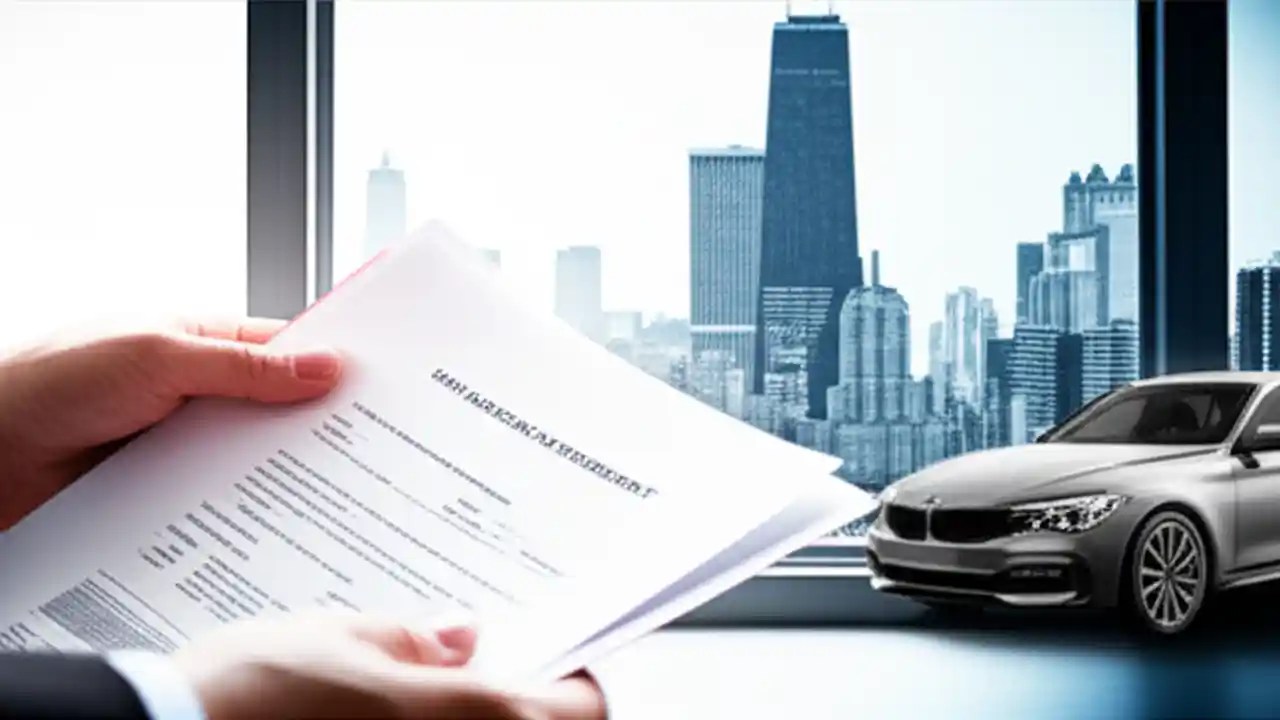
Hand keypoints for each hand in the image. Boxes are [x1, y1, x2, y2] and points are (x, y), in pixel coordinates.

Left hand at [0, 318, 342, 528]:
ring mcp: (183, 443)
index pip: (285, 348)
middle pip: (277, 408)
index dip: (332, 364)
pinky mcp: (168, 491)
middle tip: (373, 449)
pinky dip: (246, 509)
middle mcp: (197, 391)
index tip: (381, 387)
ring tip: (337, 493)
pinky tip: (277, 524)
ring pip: (253, 459)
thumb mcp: (160, 356)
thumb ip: (245, 367)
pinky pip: (221, 498)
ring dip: (283, 474)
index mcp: (200, 340)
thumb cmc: (55, 382)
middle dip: (317, 427)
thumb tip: (326, 366)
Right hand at [174, 610, 606, 719]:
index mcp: (463, 714)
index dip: (579, 680)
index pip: (577, 709)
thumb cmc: (248, 692)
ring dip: (482, 713)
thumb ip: (417, 640)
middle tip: (494, 665)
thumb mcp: (341, 637)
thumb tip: (463, 637)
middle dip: (529, 699)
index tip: (567, 659)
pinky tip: (395, 712)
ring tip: (435, 685)